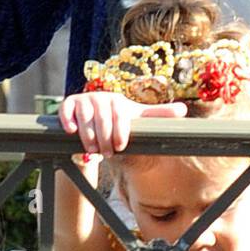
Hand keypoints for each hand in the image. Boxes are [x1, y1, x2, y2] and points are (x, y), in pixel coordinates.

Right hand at [59, 90, 187, 155]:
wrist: (95, 119)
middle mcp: (100, 97)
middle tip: (107, 153)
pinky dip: (68, 120)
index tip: (121, 147)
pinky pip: (66, 110)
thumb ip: (158, 114)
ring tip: (93, 150)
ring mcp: (84, 100)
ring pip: (85, 117)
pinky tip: (72, 132)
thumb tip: (183, 110)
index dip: (120, 132)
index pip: (120, 114)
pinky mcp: (68, 104)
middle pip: (102, 118)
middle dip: (105, 138)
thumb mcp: (137, 117)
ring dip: (88, 135)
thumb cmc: (119, 119)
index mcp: (118, 101)